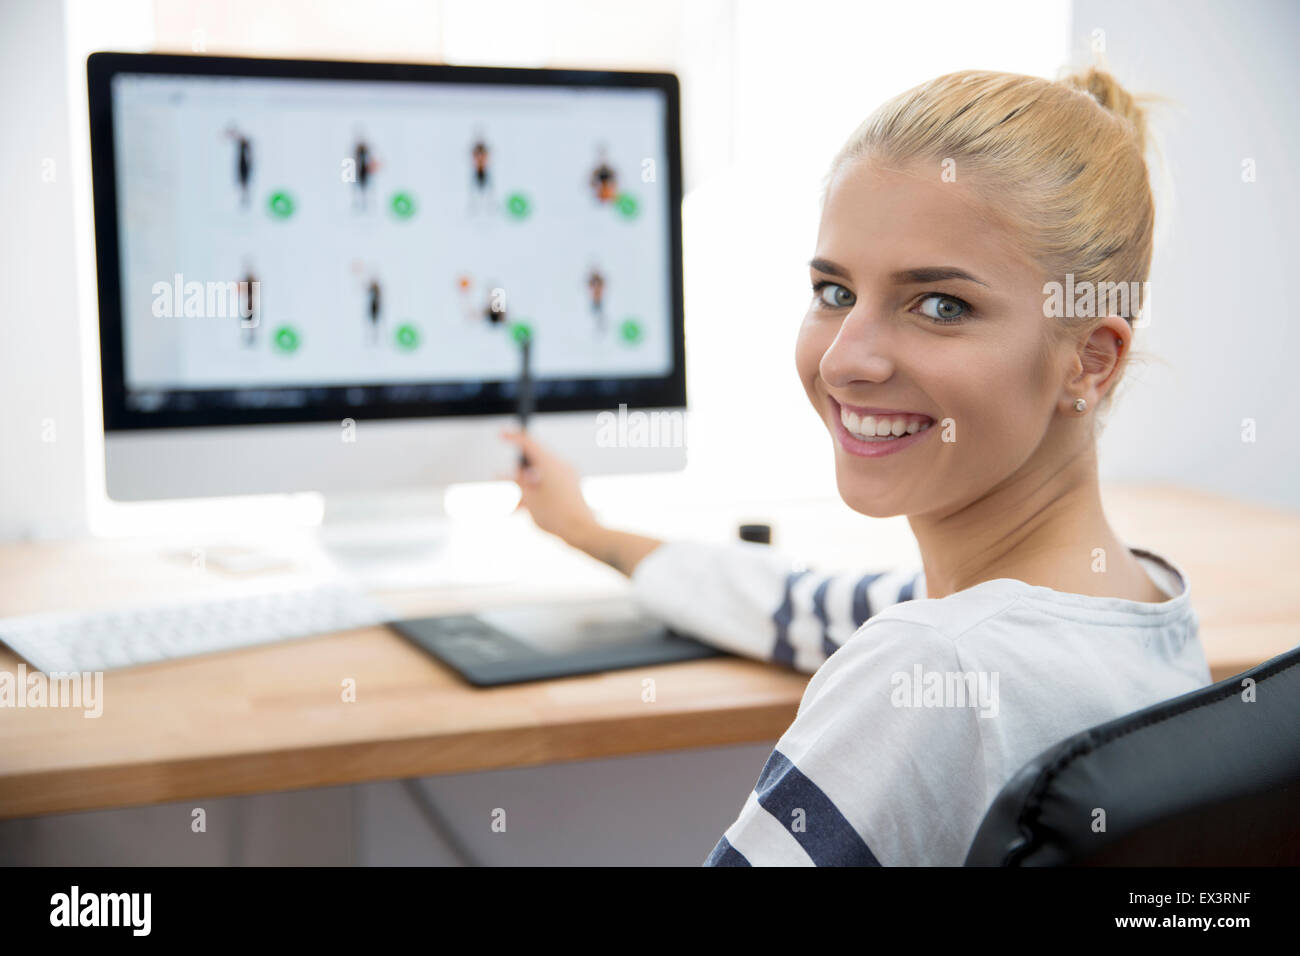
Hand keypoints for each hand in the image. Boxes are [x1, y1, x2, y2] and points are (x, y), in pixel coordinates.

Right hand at [500, 429, 598, 547]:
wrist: (583, 532)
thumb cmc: (556, 516)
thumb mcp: (530, 499)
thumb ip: (518, 483)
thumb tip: (508, 473)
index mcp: (550, 463)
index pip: (528, 442)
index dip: (513, 437)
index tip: (501, 434)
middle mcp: (561, 465)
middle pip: (534, 461)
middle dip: (519, 474)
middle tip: (508, 483)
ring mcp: (568, 475)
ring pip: (540, 475)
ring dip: (527, 487)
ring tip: (516, 508)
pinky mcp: (571, 486)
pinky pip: (550, 483)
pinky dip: (537, 491)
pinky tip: (525, 508)